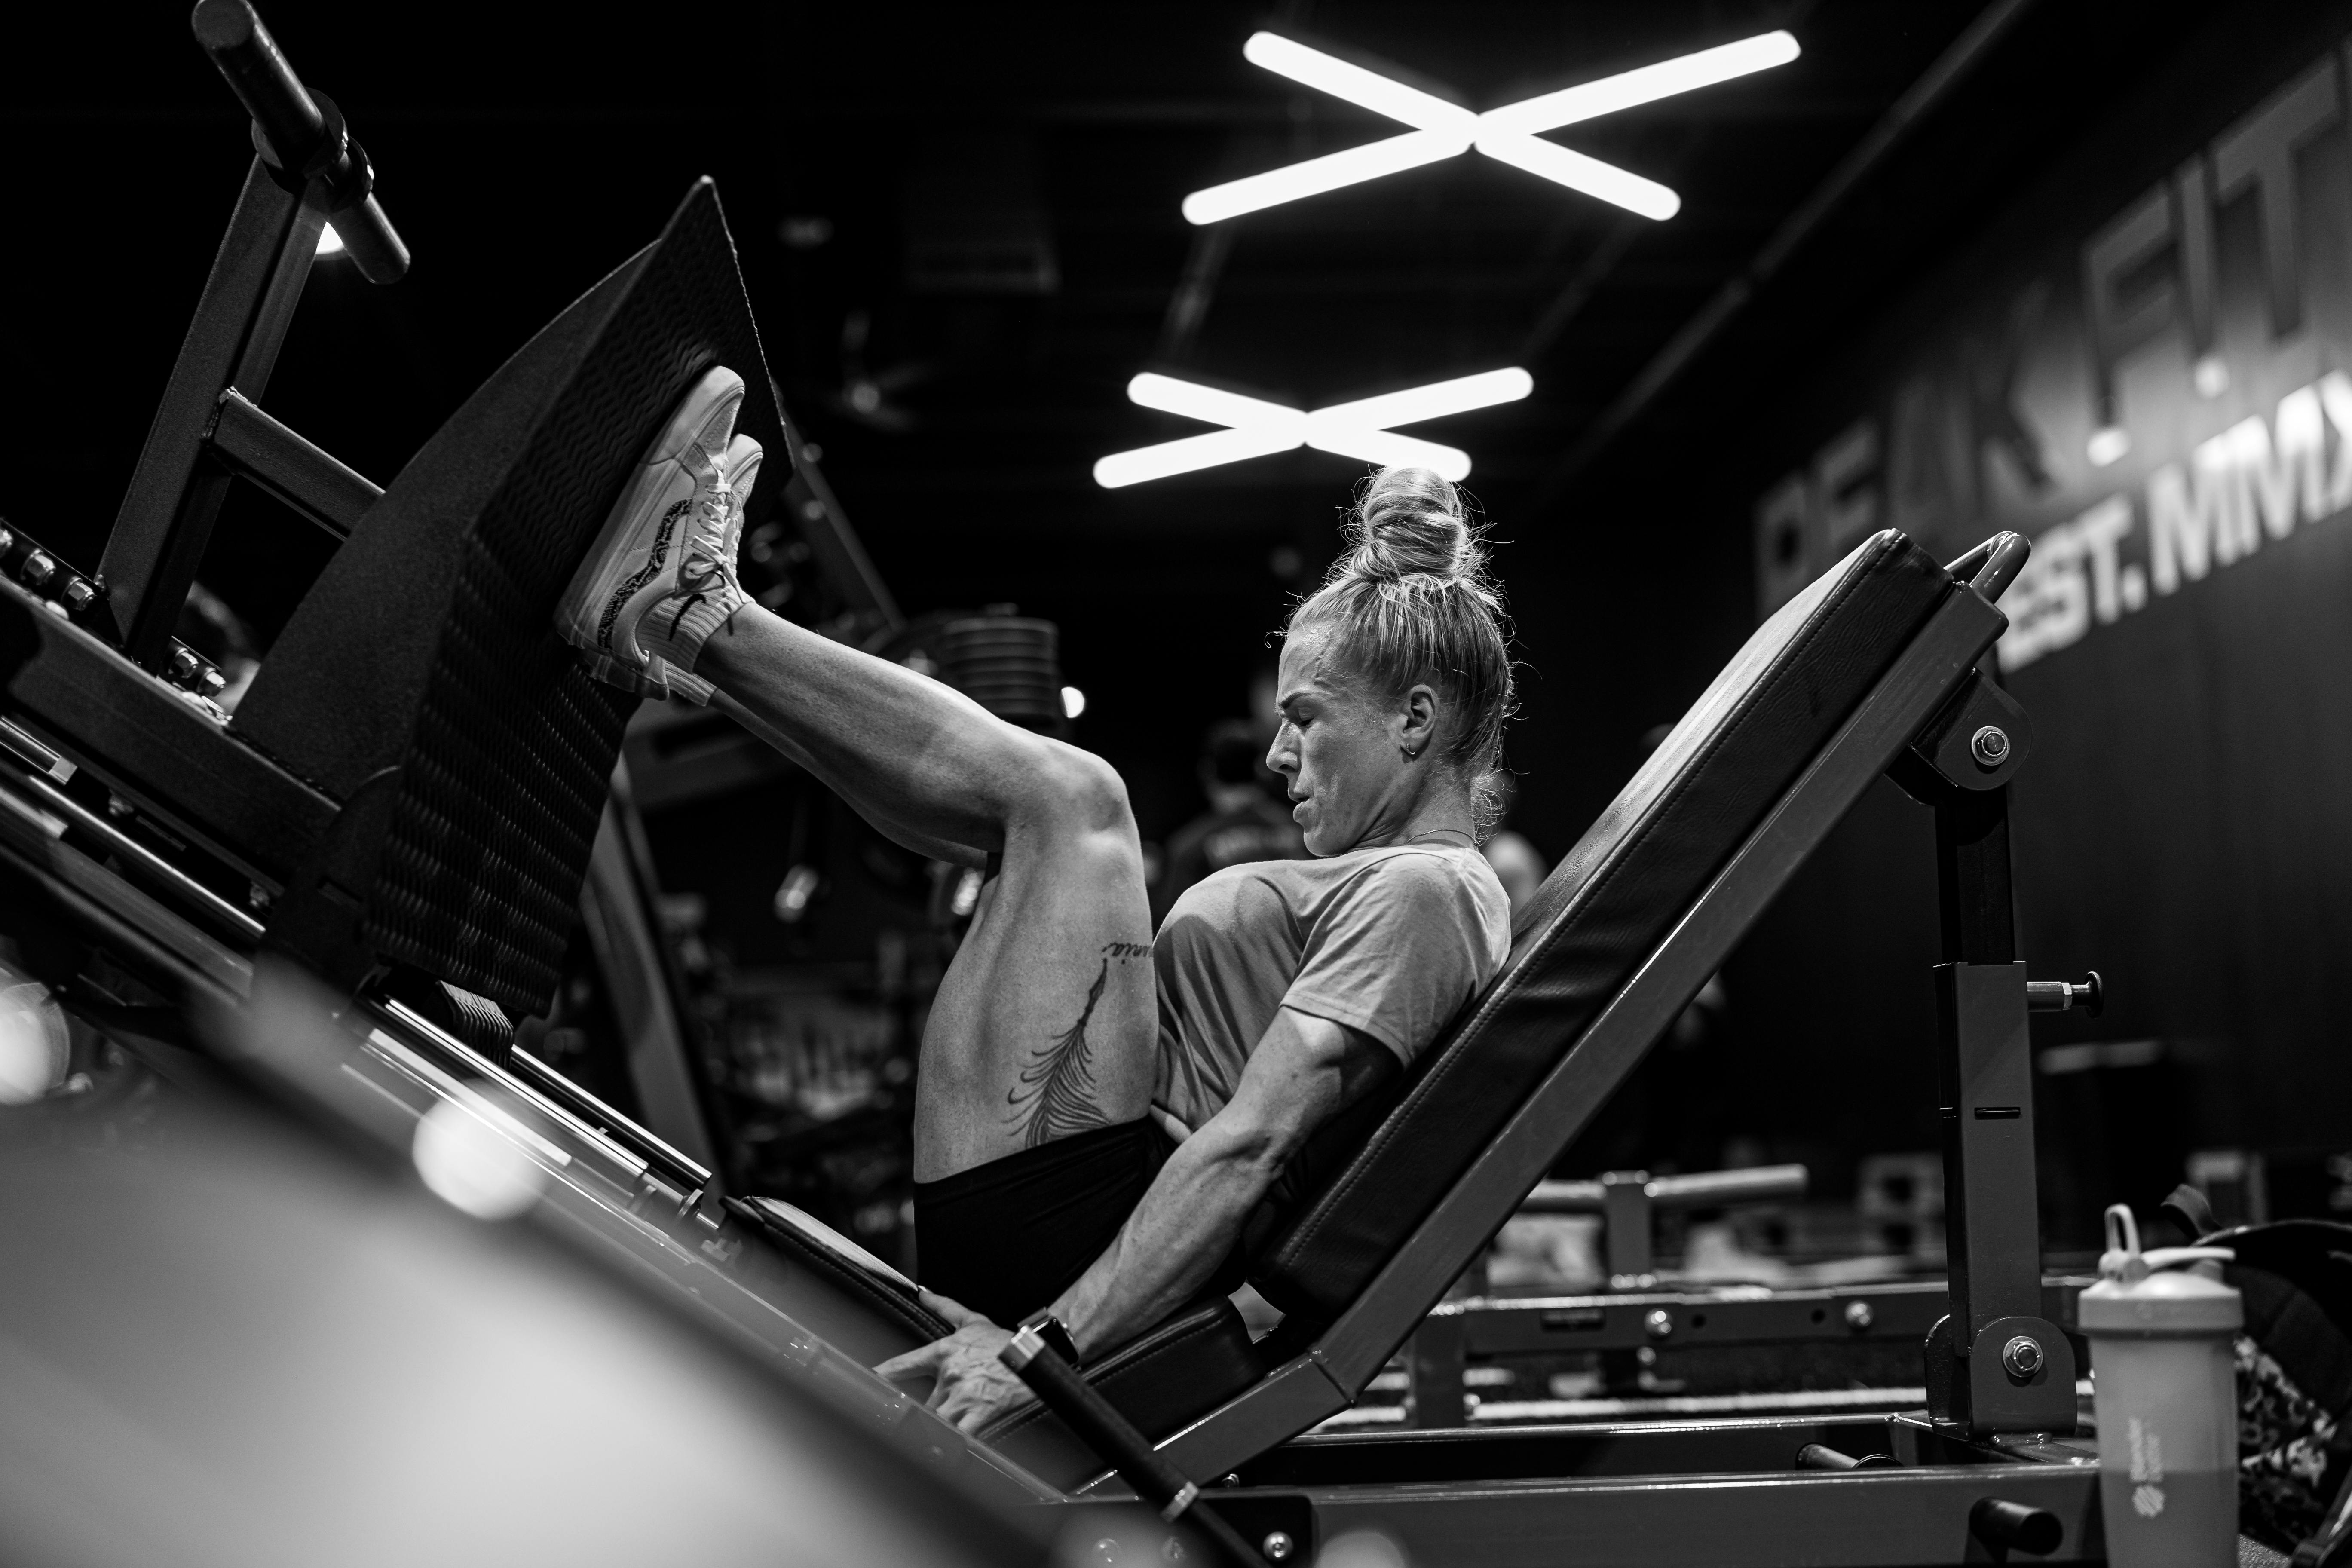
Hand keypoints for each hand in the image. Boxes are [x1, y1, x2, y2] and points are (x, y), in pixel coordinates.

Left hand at [875, 1292, 1038, 1434]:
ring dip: (930, 1435)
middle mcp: (949, 1375)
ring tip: (921, 1450)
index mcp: (944, 1352)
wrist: (1035, 1357)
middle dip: (917, 1418)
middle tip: (906, 1429)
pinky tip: (943, 1456)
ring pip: (935, 1422)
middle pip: (920, 1405)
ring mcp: (964, 1395)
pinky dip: (950, 1447)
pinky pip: (958, 1436)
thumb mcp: (974, 1320)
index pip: (904, 1364)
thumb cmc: (1004, 1342)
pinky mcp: (981, 1413)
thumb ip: (945, 1307)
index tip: (866, 1385)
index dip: (882, 1376)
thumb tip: (923, 1292)